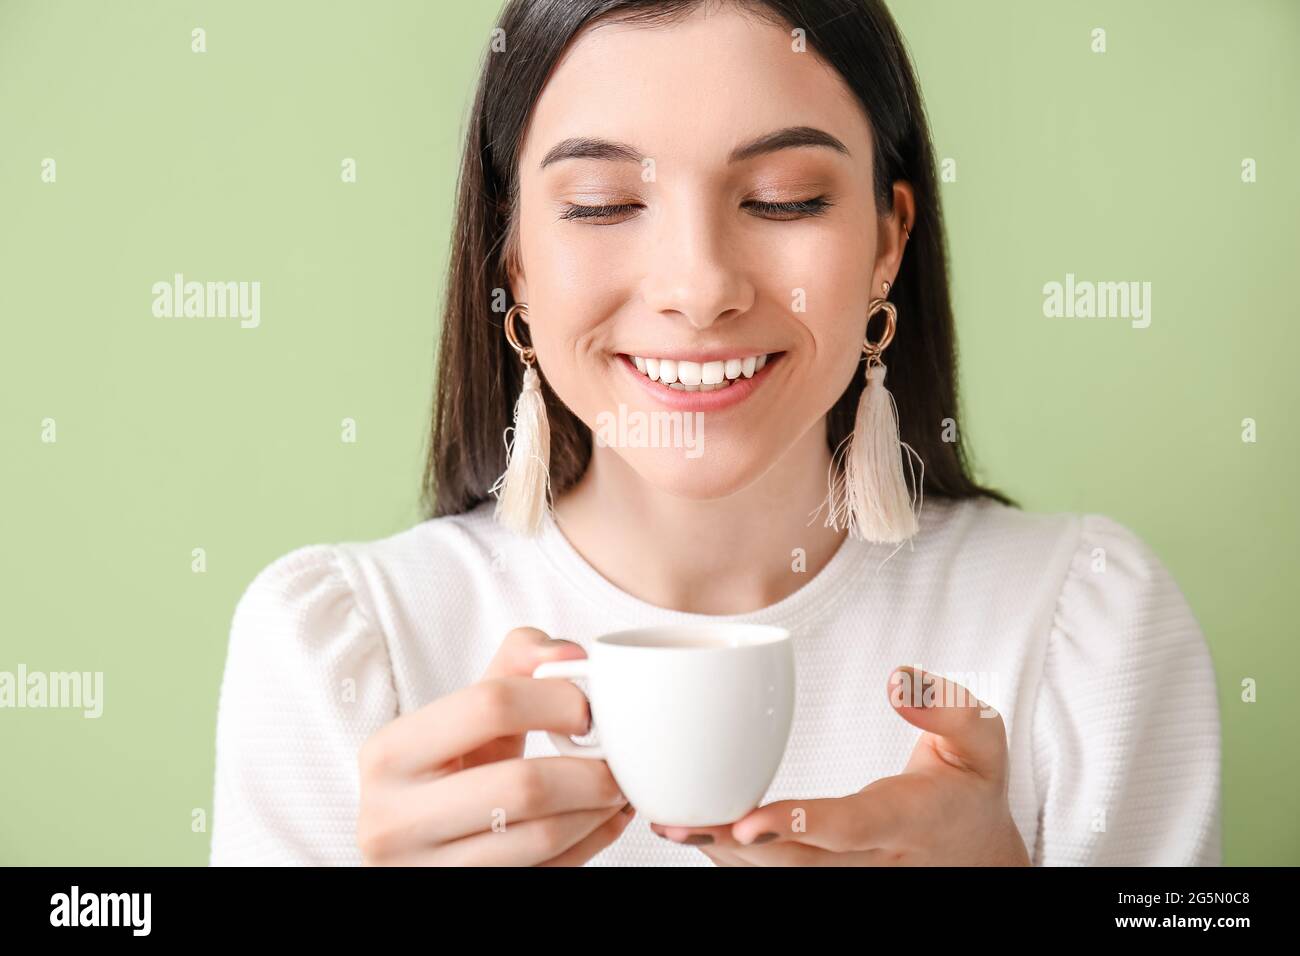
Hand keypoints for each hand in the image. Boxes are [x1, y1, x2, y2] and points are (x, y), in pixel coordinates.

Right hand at [356, 627, 632, 864]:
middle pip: (523, 785)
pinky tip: (604, 818)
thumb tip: (572, 655)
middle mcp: (395, 819)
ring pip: (542, 837)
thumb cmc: (443, 765)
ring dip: (598, 809)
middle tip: (617, 758)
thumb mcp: (461, 711)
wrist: (409, 838)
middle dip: (589, 769)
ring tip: (616, 786)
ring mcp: (429, 870)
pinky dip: (592, 842)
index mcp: (390, 753)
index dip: (556, 700)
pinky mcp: (468, 897)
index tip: (588, 708)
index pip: (489, 706)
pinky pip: (551, 871)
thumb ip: (515, 664)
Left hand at [649, 665, 1029, 865]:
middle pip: (802, 864)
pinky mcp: (833, 877)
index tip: (750, 820)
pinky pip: (778, 874)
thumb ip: (948, 707)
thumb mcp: (984, 740)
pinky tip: (695, 832)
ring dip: (725, 854)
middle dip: (738, 846)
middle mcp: (877, 860)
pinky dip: (735, 856)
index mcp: (912, 821)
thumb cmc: (971, 787)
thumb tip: (899, 680)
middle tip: (681, 823)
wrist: (981, 855)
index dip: (802, 825)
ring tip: (672, 825)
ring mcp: (853, 877)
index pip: (854, 828)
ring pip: (784, 877)